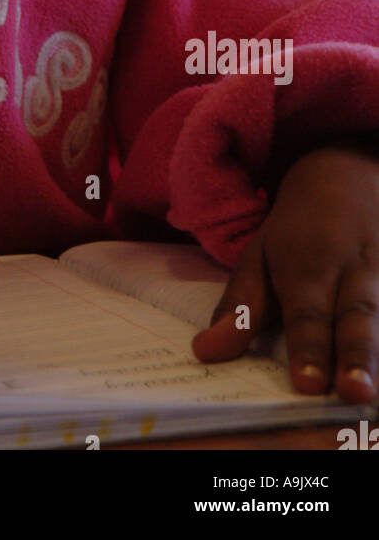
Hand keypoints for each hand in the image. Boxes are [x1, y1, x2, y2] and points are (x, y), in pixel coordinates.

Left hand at [191, 143, 378, 402]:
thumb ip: (239, 307)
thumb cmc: (296, 231)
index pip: (307, 312)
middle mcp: (351, 268)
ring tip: (375, 392)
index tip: (307, 386)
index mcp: (307, 263)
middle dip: (355, 355)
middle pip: (356, 315)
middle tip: (352, 393)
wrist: (347, 173)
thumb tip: (206, 353)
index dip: (309, 348)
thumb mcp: (259, 257)